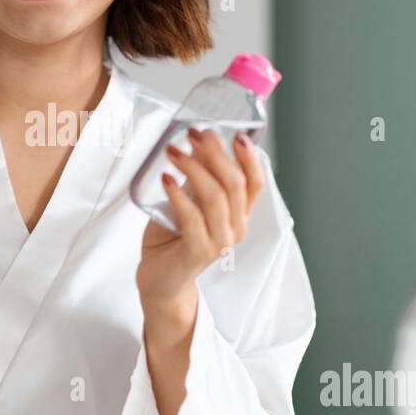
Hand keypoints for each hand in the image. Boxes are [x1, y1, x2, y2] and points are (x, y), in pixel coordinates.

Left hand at [136, 127, 264, 312]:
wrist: (160, 281)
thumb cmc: (172, 238)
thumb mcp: (187, 200)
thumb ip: (196, 178)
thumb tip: (197, 142)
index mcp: (239, 214)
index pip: (255, 182)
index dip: (249, 157)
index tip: (236, 134)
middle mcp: (235, 227)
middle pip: (234, 184)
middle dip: (215, 153)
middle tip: (194, 134)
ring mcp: (219, 242)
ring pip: (215, 197)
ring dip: (193, 168)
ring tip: (173, 152)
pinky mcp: (198, 253)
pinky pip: (192, 218)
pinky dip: (178, 195)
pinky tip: (165, 179)